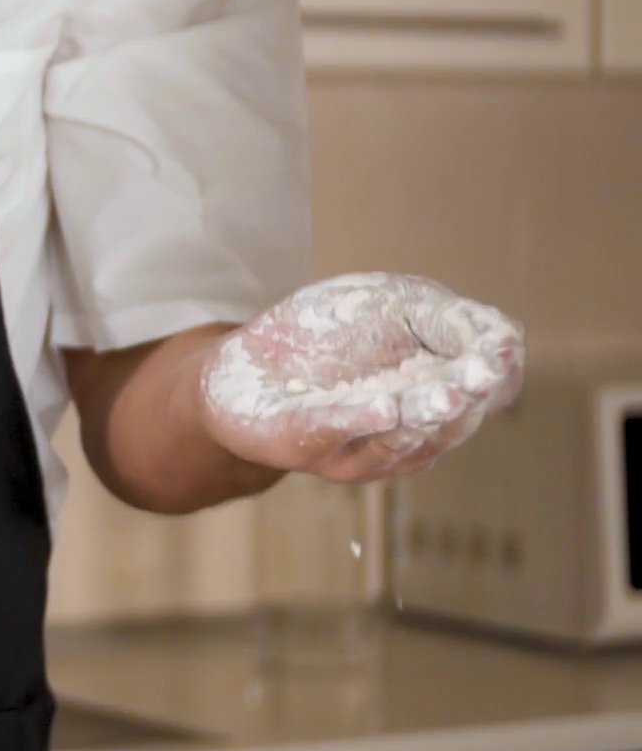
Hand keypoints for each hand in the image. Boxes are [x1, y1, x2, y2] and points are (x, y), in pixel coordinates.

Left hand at [198, 273, 524, 482]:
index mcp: (437, 393)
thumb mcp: (389, 304)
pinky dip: (359, 421)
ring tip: (445, 391)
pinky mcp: (303, 445)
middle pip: (449, 419)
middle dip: (466, 395)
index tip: (503, 349)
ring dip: (423, 412)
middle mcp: (406, 431)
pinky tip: (384, 405)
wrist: (244, 366)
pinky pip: (334, 433)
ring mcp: (356, 446)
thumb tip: (506, 336)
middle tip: (483, 374)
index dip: (496, 370)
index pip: (483, 389)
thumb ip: (443, 317)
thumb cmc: (326, 334)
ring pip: (400, 436)